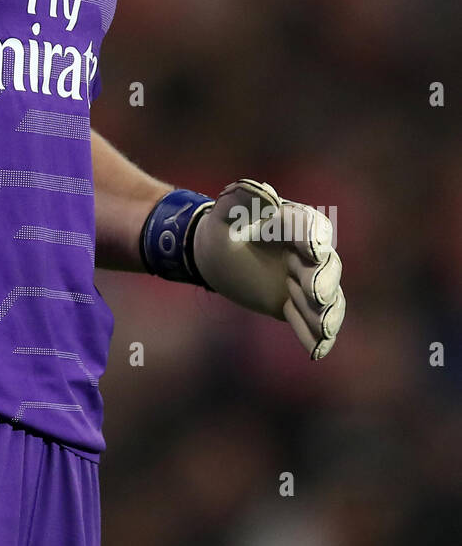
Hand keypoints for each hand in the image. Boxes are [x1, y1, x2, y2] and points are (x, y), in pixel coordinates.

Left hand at [191, 179, 344, 358]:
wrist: (217, 255)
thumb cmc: (223, 227)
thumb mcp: (225, 211)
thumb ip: (241, 199)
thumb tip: (266, 194)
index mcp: (293, 221)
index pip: (312, 227)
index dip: (314, 238)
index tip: (312, 249)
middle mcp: (308, 251)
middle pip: (327, 266)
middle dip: (323, 281)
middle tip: (314, 294)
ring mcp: (307, 279)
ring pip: (328, 299)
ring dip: (325, 314)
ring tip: (322, 329)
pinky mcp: (300, 305)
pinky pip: (314, 322)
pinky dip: (316, 336)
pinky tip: (315, 352)